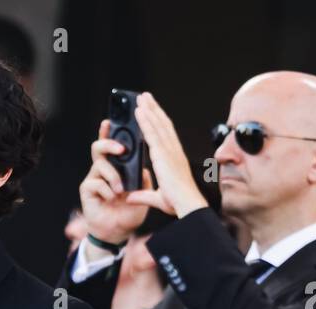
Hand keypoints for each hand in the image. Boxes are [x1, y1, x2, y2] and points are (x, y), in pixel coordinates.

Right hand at [79, 119, 152, 245]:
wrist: (118, 232)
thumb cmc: (128, 213)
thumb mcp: (144, 193)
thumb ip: (144, 178)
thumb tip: (143, 165)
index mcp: (117, 167)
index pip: (113, 145)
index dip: (110, 131)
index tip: (111, 120)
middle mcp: (104, 170)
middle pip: (100, 147)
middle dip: (109, 144)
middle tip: (121, 149)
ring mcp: (94, 179)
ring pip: (100, 164)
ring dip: (112, 176)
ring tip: (120, 190)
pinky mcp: (87, 190)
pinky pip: (95, 182)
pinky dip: (106, 190)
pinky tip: (111, 199)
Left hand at [130, 92, 208, 218]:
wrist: (186, 205)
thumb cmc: (178, 203)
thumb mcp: (156, 198)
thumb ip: (142, 196)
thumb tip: (129, 197)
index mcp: (174, 159)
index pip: (166, 135)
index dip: (160, 121)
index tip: (153, 110)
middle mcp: (173, 151)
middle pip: (162, 124)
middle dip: (154, 109)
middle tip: (145, 96)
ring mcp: (169, 151)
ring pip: (157, 124)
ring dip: (149, 109)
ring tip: (141, 97)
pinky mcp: (162, 154)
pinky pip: (152, 133)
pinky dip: (145, 121)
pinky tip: (139, 110)